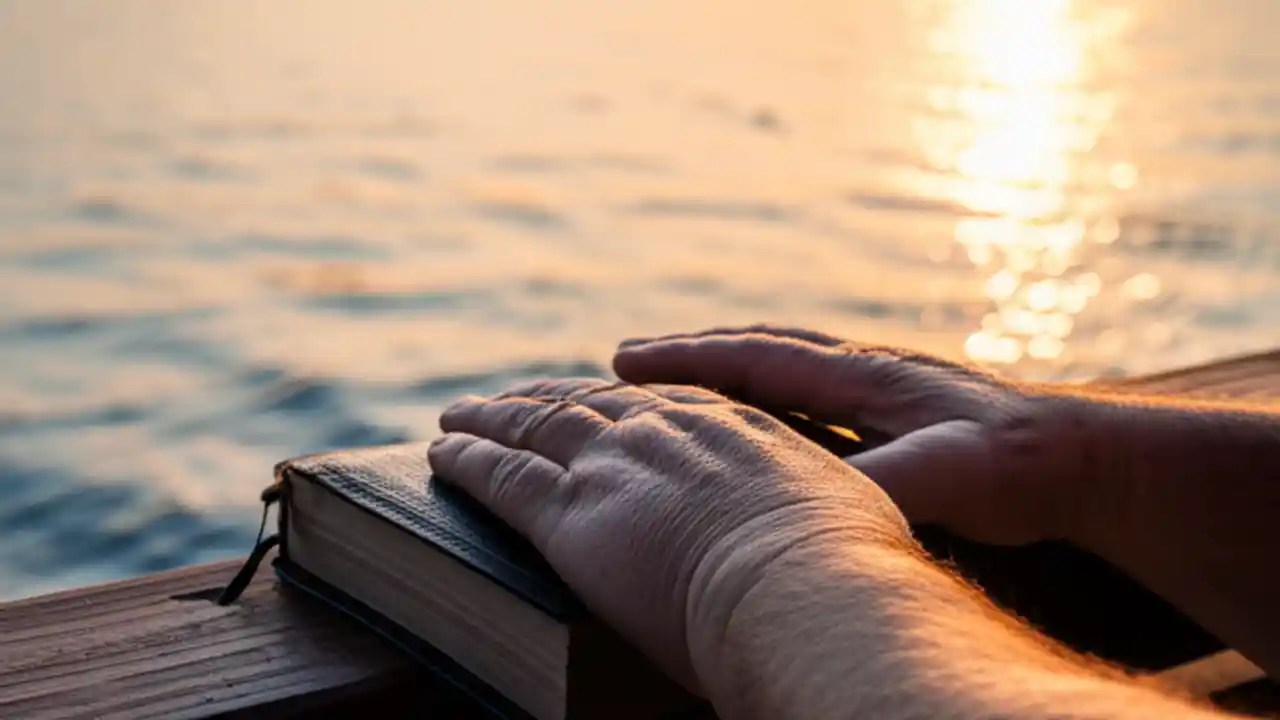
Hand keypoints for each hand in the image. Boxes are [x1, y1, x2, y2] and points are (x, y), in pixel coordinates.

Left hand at [428, 379, 910, 692]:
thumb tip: (815, 527)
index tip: (594, 393)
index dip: (616, 399)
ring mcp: (615, 466)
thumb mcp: (838, 513)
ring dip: (490, 418)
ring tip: (457, 415)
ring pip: (533, 427)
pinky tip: (441, 454)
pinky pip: (501, 476)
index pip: (657, 401)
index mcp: (731, 426)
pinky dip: (467, 462)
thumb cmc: (842, 570)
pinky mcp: (570, 515)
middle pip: (586, 402)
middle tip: (508, 398)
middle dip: (543, 398)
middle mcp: (666, 430)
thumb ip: (805, 506)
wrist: (806, 589)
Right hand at [613, 326, 1092, 544]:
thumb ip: (875, 485)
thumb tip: (806, 504)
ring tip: (679, 381)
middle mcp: (862, 368)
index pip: (755, 356)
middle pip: (759, 346)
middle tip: (628, 361)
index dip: (685, 358)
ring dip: (727, 366)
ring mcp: (879, 383)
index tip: (623, 357)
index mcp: (860, 376)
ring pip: (785, 362)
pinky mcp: (895, 406)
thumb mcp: (942, 476)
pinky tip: (761, 416)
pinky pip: (810, 389)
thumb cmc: (1012, 465)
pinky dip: (767, 391)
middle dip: (692, 353)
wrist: (1080, 460)